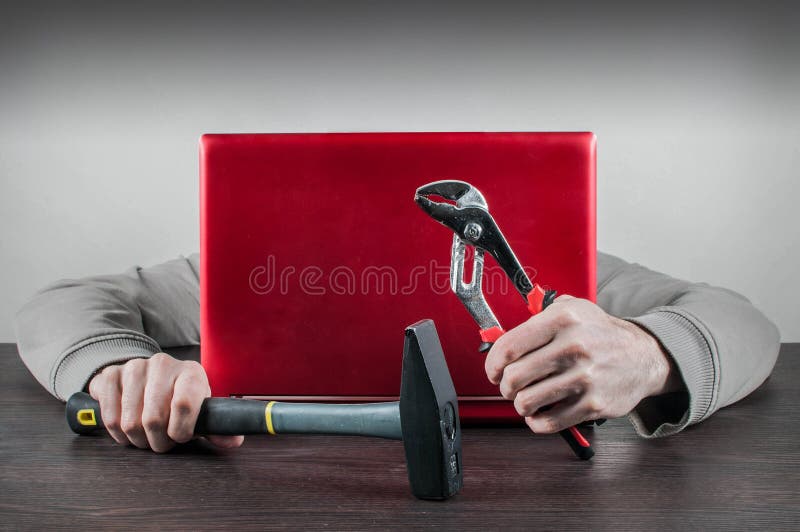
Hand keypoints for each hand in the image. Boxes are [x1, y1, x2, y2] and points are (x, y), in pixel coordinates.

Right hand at [88, 353, 243, 451]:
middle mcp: (164, 365)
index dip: (180, 431)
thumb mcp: (199, 412)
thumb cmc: (177, 399)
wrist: (146, 377)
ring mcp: (135, 367)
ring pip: (130, 422)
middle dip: (157, 441)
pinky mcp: (112, 374)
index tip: (179, 437)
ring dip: (137, 439)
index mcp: (191, 372)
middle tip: (161, 440)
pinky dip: (118, 433)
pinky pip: (110, 417)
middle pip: (154, 419)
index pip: (184, 405)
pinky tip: (127, 427)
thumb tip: (233, 441)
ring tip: (146, 435)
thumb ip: (215, 428)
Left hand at [485, 295, 681, 433]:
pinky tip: (540, 412)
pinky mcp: (593, 404)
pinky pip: (548, 422)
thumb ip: (536, 318)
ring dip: (520, 404)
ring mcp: (584, 377)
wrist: (642, 356)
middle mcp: (574, 347)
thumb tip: (498, 337)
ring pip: (526, 402)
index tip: (493, 370)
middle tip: (509, 386)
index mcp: (563, 319)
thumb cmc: (600, 333)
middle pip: (514, 377)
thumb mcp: (571, 309)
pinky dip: (536, 421)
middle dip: (505, 386)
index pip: (509, 347)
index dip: (493, 363)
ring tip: (526, 398)